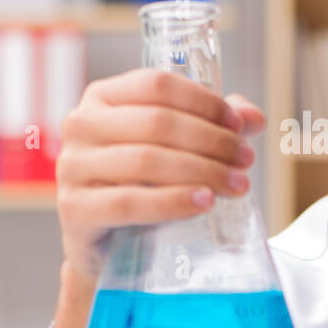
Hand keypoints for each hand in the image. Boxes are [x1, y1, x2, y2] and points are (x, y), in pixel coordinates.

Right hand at [55, 68, 265, 281]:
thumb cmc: (141, 183)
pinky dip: (172, 201)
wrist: (104, 242)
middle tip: (246, 160)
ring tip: (236, 184)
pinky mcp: (74, 209)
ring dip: (201, 171)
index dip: (204, 102)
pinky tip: (204, 202)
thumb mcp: (173, 147)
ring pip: (146, 161)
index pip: (158, 85)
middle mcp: (81, 124)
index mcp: (103, 96)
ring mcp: (72, 167)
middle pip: (157, 123)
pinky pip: (129, 202)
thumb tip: (254, 117)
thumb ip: (212, 125)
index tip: (239, 125)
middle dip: (212, 141)